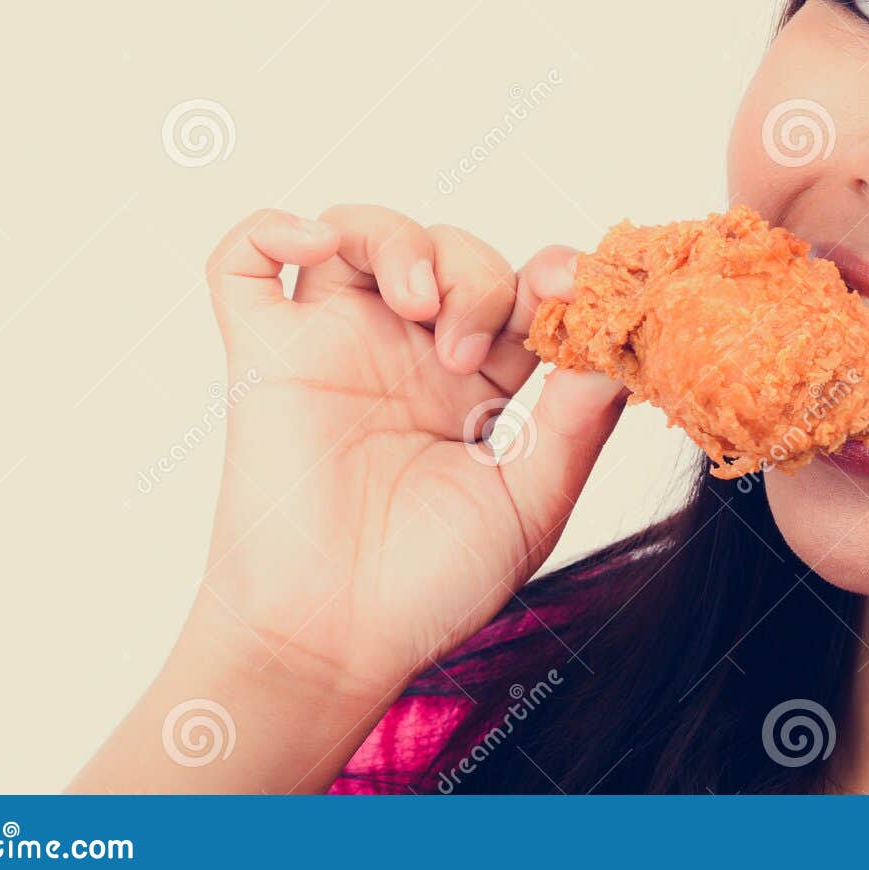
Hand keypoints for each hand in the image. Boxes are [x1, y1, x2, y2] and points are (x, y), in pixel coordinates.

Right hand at [192, 205, 624, 703]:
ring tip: (418, 305)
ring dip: (399, 240)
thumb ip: (578, 420)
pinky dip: (271, 228)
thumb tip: (625, 345)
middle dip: (474, 275)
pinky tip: (314, 244)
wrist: (336, 642)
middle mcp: (406, 355)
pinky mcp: (263, 356)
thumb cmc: (431, 586)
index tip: (576, 284)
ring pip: (359, 232)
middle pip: (450, 249)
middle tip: (466, 354)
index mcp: (477, 385)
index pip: (520, 290)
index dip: (553, 272)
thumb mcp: (531, 501)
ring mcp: (333, 348)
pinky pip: (243, 262)